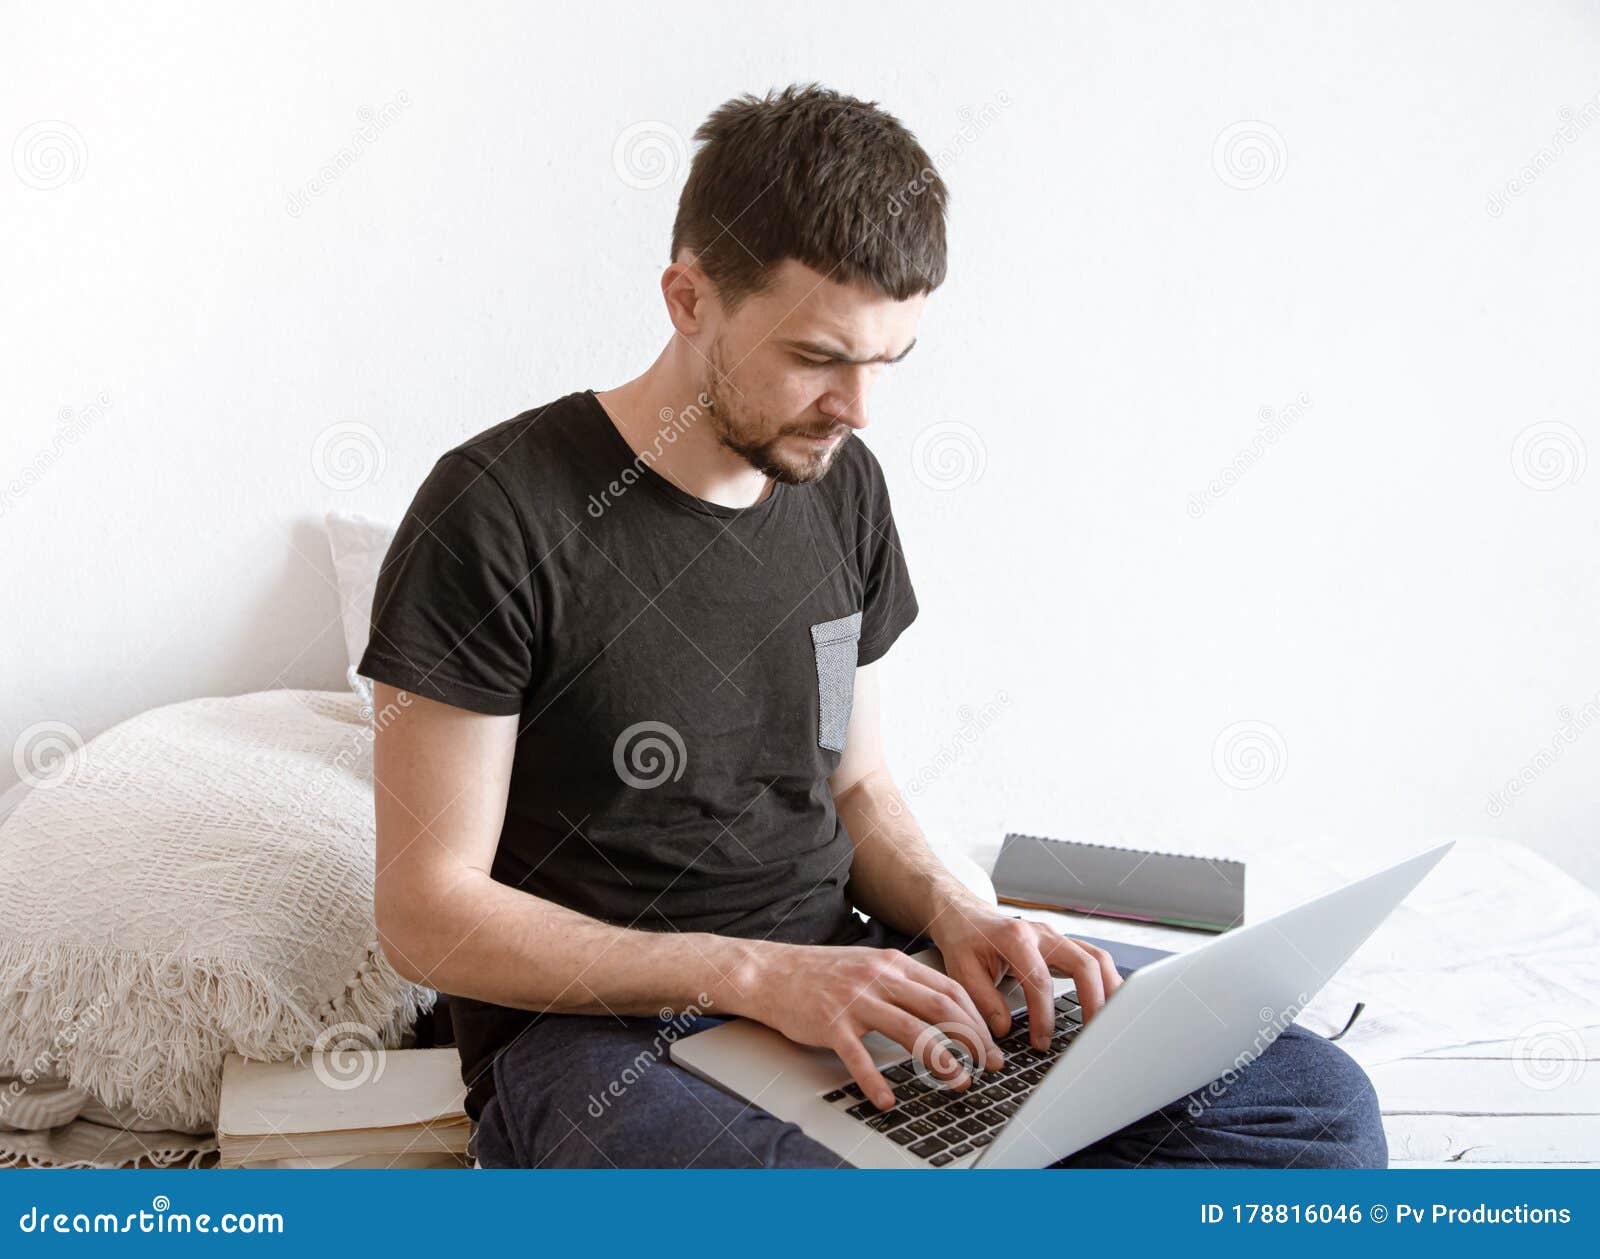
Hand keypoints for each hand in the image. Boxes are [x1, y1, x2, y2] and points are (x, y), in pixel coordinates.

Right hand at [737, 942, 1003, 1109]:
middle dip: (971, 1040)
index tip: (991, 1044)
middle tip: (988, 1066)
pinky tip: (888, 1100)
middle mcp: (879, 978)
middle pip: (940, 1008)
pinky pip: (859, 1057)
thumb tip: (944, 1012)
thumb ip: (902, 984)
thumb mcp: (869, 967)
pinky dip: (876, 1082)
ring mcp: (855, 1000)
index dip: (976, 1019)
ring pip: (911, 1030)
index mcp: (893, 964)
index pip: (949, 989)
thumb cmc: (822, 975)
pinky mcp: (830, 1023)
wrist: (771, 972)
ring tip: (959, 1083)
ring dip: (941, 1060)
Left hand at [928, 903, 1123, 1049]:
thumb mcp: (961, 969)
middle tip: (1094, 1034)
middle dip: (1094, 1000)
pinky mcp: (1063, 946)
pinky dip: (1107, 982)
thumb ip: (982, 998)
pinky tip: (1110, 1005)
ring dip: (1110, 990)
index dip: (1043, 1015)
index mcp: (1015, 937)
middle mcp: (1042, 933)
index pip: (1039, 980)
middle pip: (1083, 962)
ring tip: (1114, 1022)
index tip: (1041, 1042)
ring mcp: (1057, 938)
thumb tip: (1004, 1028)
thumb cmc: (964, 942)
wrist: (966, 916)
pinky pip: (1094, 960)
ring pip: (1097, 958)